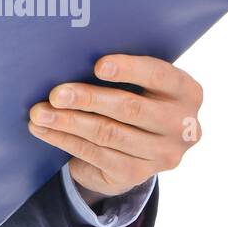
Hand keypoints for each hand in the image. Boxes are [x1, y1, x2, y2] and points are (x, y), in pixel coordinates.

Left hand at [28, 54, 202, 202]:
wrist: (138, 146)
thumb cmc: (133, 94)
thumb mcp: (140, 81)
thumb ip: (122, 69)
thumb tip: (74, 52)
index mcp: (187, 92)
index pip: (160, 76)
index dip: (129, 69)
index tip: (97, 65)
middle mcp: (183, 126)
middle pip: (129, 109)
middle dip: (87, 99)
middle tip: (55, 93)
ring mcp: (162, 154)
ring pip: (108, 134)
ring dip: (68, 122)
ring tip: (40, 112)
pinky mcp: (137, 174)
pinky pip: (95, 154)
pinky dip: (65, 139)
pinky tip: (44, 130)